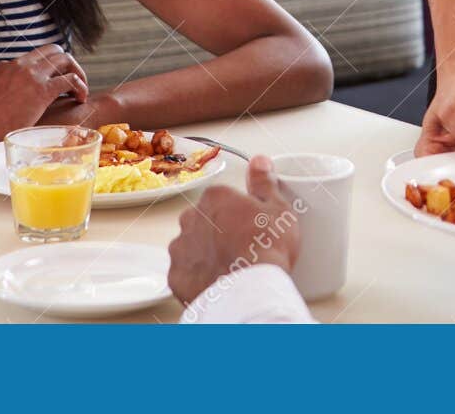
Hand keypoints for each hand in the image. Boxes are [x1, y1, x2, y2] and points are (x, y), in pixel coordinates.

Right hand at [0, 44, 88, 145]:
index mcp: (6, 66)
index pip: (33, 59)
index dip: (46, 71)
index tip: (50, 85)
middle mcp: (21, 65)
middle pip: (52, 50)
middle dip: (65, 63)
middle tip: (70, 82)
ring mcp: (32, 75)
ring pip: (65, 59)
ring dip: (77, 71)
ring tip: (80, 90)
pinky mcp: (42, 90)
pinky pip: (71, 80)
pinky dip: (80, 87)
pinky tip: (81, 99)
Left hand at [168, 155, 299, 303]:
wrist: (249, 292)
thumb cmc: (264, 249)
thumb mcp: (277, 208)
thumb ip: (264, 182)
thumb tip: (259, 161)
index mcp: (215, 197)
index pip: (224, 199)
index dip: (240, 214)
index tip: (252, 226)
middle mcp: (191, 218)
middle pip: (205, 220)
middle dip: (220, 231)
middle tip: (243, 248)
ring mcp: (181, 248)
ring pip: (192, 246)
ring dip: (206, 253)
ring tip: (231, 268)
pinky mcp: (177, 276)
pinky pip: (186, 273)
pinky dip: (198, 277)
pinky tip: (218, 283)